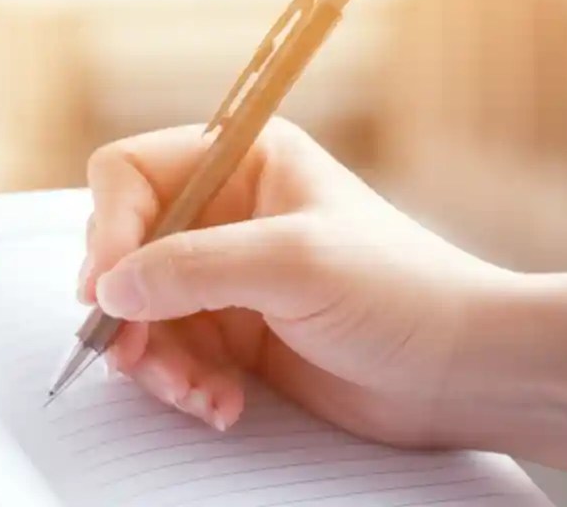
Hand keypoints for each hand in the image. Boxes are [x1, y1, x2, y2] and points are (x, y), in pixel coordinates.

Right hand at [77, 120, 516, 443]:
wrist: (462, 371)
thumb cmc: (401, 293)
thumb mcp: (295, 264)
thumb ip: (194, 268)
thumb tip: (109, 286)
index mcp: (242, 162)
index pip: (131, 175)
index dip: (109, 227)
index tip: (104, 287)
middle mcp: (224, 212)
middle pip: (123, 247)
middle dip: (125, 306)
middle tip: (132, 354)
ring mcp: (224, 276)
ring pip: (139, 310)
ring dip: (154, 359)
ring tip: (196, 392)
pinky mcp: (232, 333)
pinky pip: (170, 353)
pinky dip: (182, 384)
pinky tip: (222, 404)